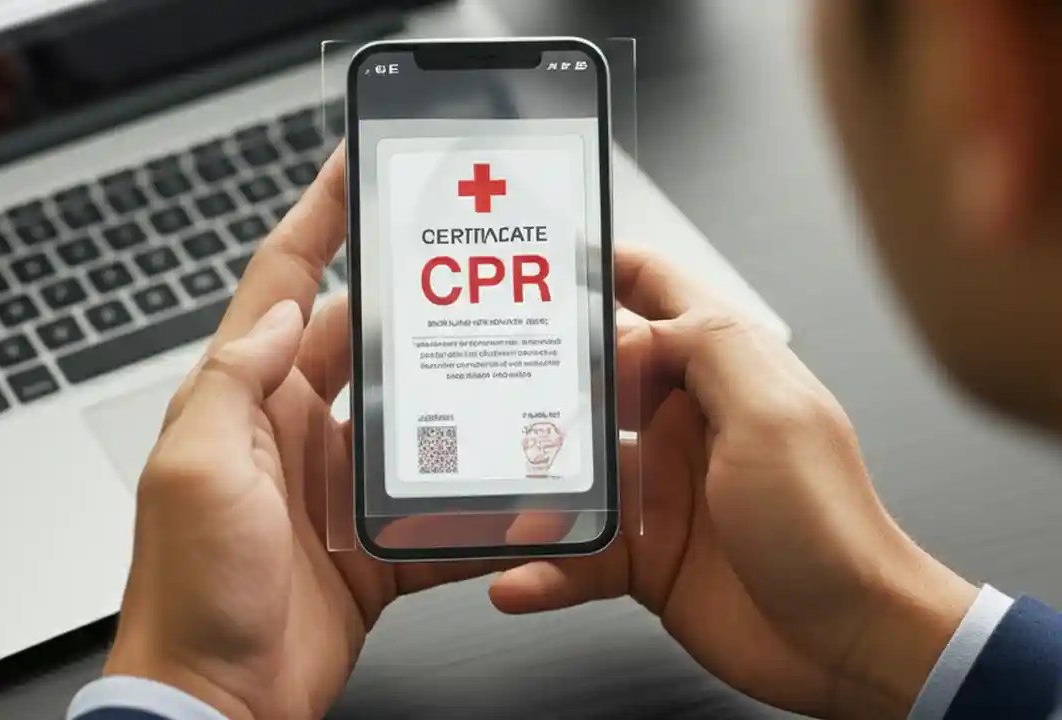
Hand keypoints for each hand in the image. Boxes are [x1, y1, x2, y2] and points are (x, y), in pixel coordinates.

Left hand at [104, 148, 500, 718]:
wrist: (216, 705)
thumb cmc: (190, 595)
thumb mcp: (199, 471)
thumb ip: (236, 380)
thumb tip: (279, 306)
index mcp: (244, 402)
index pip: (284, 286)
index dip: (320, 219)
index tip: (356, 168)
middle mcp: (291, 435)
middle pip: (364, 346)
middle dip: (414, 309)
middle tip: (471, 274)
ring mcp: (332, 490)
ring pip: (410, 424)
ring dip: (455, 405)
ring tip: (510, 375)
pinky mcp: (369, 546)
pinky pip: (432, 509)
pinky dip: (473, 503)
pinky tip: (512, 494)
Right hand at [489, 248, 977, 719]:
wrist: (848, 643)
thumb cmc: (829, 528)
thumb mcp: (772, 415)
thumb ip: (707, 347)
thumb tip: (631, 325)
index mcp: (721, 373)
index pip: (654, 294)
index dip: (600, 268)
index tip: (537, 263)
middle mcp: (684, 424)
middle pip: (590, 383)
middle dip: (534, 383)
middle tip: (476, 387)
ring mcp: (660, 490)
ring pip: (570, 475)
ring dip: (528, 493)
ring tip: (490, 507)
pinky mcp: (643, 554)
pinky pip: (576, 554)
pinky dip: (543, 570)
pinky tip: (518, 579)